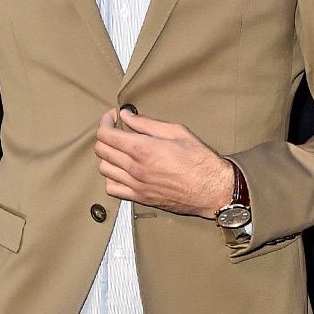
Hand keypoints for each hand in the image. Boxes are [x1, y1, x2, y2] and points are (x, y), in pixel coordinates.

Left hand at [94, 107, 233, 218]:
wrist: (212, 188)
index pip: (106, 134)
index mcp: (143, 149)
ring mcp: (136, 185)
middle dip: (105, 135)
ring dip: (107, 155)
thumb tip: (126, 115)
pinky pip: (112, 188)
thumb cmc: (199, 159)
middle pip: (101, 150)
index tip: (112, 116)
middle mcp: (135, 168)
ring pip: (104, 169)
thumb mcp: (176, 131)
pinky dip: (111, 177)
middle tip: (115, 129)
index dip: (105, 121)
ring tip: (119, 149)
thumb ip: (147, 123)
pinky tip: (121, 169)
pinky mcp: (140, 198)